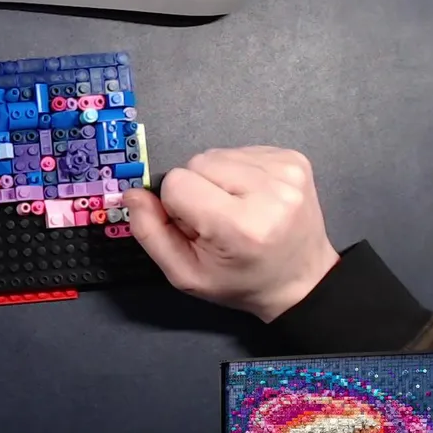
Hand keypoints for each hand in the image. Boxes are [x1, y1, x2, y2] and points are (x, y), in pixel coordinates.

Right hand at [123, 146, 340, 322]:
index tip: (197, 227)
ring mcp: (286, 172)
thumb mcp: (186, 274)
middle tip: (217, 220)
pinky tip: (251, 197)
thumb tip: (132, 192)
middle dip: (196, 188)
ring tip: (236, 207)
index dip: (176, 205)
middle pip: (197, 162)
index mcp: (241, 225)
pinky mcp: (295, 160)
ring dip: (217, 179)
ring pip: (217, 154)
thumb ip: (150, 233)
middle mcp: (270, 192)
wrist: (300, 279)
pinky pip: (241, 151)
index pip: (177, 183)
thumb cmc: (239, 280)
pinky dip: (237, 172)